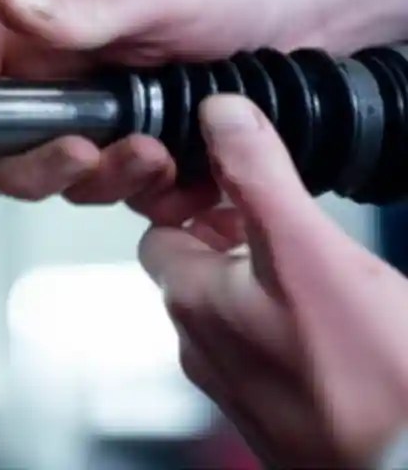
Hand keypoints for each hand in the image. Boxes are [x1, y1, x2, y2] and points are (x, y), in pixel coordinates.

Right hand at [0, 0, 407, 224]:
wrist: (315, 13)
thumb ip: (81, 11)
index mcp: (36, 27)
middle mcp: (54, 75)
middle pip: (1, 152)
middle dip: (44, 167)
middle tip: (89, 156)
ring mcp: (94, 117)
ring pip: (63, 180)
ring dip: (108, 181)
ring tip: (160, 153)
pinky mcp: (136, 148)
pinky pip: (120, 195)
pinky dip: (151, 196)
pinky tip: (188, 172)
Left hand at [141, 95, 407, 466]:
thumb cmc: (372, 377)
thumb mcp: (311, 250)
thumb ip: (259, 178)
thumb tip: (220, 113)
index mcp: (192, 302)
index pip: (159, 230)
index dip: (192, 199)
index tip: (238, 182)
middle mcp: (202, 349)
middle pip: (196, 271)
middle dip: (234, 236)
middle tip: (287, 218)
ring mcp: (240, 388)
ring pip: (233, 312)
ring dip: (264, 281)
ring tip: (317, 266)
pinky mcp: (281, 417)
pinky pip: (268, 352)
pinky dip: (289, 325)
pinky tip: (335, 323)